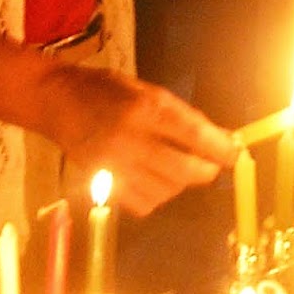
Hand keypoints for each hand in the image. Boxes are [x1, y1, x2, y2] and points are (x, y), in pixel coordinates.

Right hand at [37, 65, 239, 214]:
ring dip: (180, 183)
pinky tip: (155, 181)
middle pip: (182, 170)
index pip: (192, 135)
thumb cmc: (107, 90)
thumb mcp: (148, 91)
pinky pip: (142, 204)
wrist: (57, 102)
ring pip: (165, 190)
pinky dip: (157, 196)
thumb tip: (220, 137)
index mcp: (145, 109)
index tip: (236, 155)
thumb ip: (182, 116)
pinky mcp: (103, 184)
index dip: (220, 149)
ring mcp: (116, 165)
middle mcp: (132, 140)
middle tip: (210, 164)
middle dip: (206, 170)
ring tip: (177, 167)